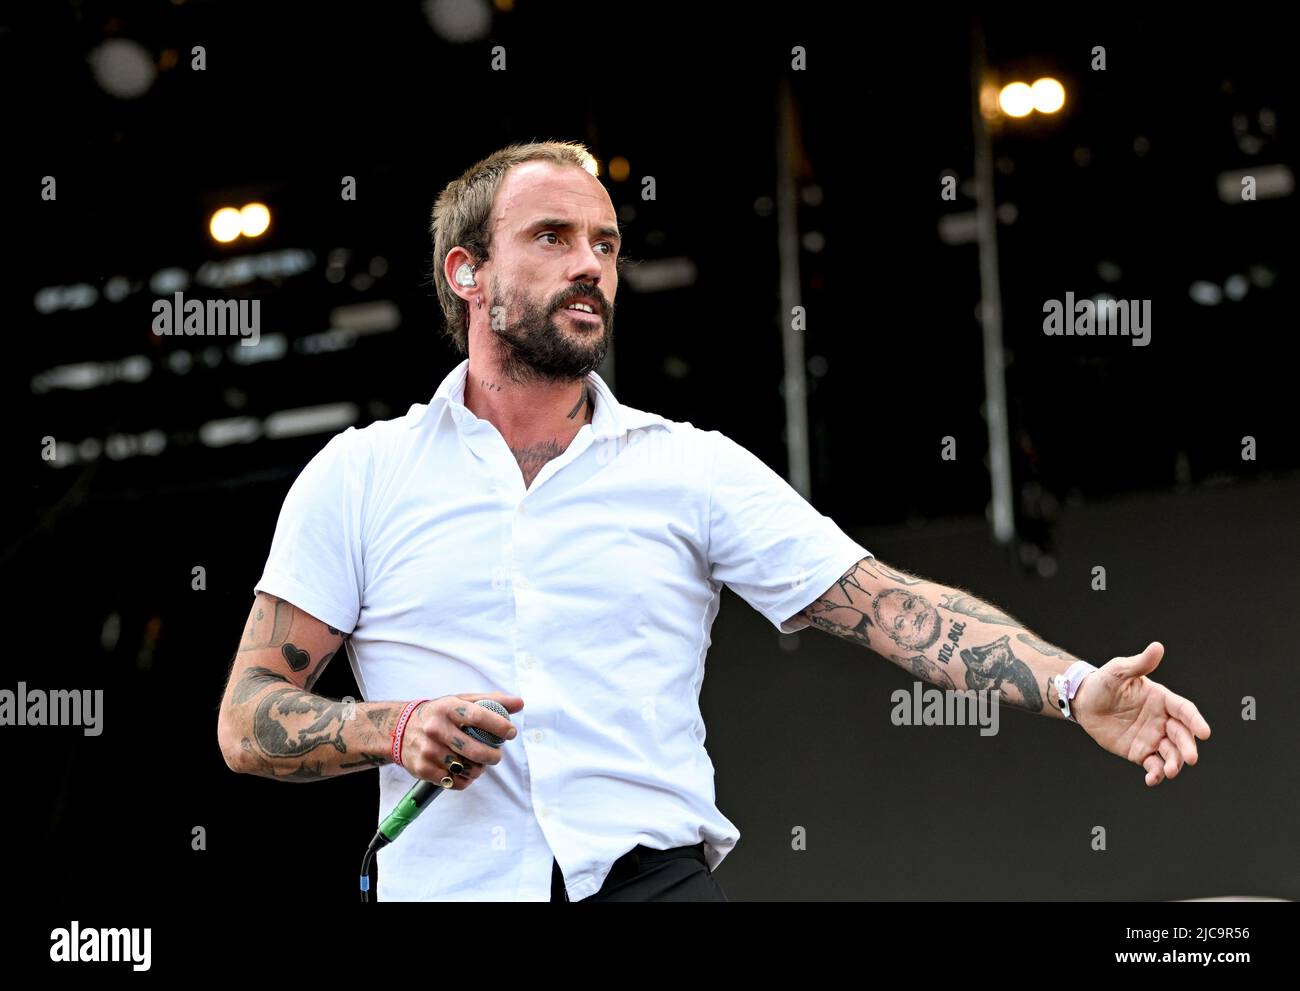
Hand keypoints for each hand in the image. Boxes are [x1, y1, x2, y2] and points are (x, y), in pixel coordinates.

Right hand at [402, 692, 523, 790]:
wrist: (399, 728)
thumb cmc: (440, 714)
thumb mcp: (461, 701)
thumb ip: (491, 701)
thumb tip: (520, 703)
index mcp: (448, 708)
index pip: (479, 716)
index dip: (500, 726)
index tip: (511, 732)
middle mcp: (436, 728)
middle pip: (474, 750)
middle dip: (493, 756)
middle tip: (496, 755)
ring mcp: (428, 750)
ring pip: (466, 769)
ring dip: (479, 769)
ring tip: (479, 764)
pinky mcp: (422, 769)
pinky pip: (454, 782)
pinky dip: (466, 780)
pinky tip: (466, 772)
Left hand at [1072, 642, 1210, 786]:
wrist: (1083, 702)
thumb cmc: (1102, 683)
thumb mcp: (1118, 671)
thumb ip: (1138, 664)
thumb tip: (1157, 647)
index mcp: (1162, 700)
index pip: (1184, 711)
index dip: (1195, 721)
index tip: (1205, 733)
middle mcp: (1162, 720)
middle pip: (1182, 735)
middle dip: (1188, 747)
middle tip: (1191, 758)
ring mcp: (1153, 738)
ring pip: (1171, 754)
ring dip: (1174, 764)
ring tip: (1169, 771)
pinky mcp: (1141, 753)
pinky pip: (1153, 766)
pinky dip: (1156, 774)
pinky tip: (1152, 779)